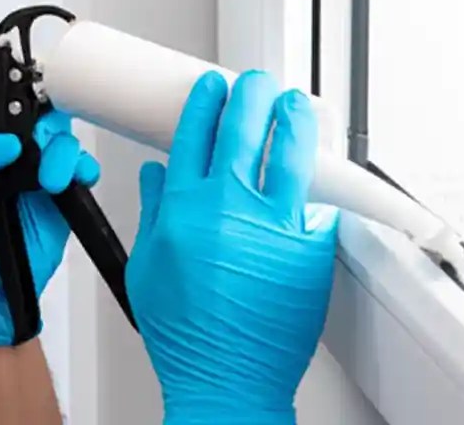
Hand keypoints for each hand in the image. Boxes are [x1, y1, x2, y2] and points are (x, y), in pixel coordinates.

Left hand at [0, 99, 99, 353]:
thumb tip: (7, 141)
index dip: (7, 96)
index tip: (22, 96)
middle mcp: (4, 157)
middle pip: (33, 117)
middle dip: (43, 123)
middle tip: (41, 141)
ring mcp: (32, 177)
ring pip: (59, 141)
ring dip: (62, 153)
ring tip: (51, 182)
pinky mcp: (56, 198)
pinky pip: (78, 171)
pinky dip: (83, 169)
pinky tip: (75, 180)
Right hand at [127, 71, 339, 424]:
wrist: (225, 379)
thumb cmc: (186, 334)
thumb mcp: (146, 268)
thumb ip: (153, 213)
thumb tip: (156, 175)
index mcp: (182, 211)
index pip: (193, 135)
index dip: (205, 102)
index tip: (212, 88)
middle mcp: (226, 210)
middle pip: (243, 129)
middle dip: (251, 94)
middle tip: (256, 84)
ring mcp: (270, 226)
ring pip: (288, 151)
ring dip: (291, 117)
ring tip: (294, 103)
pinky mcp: (307, 248)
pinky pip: (316, 198)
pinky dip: (316, 171)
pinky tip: (317, 157)